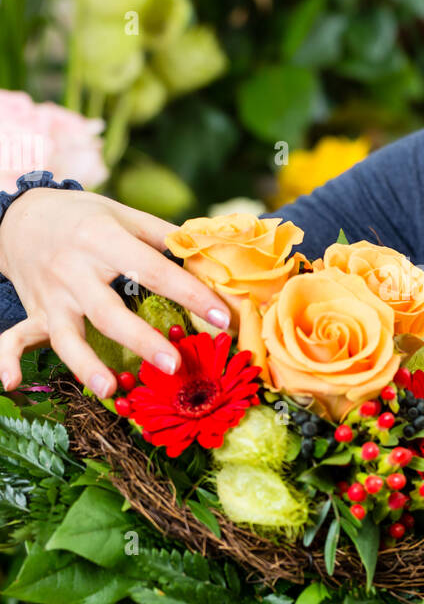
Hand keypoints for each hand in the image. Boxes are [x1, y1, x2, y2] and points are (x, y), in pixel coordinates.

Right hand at [0, 187, 232, 397]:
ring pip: (67, 335)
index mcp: (102, 239)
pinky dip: (7, 360)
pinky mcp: (35, 312)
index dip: (190, 294)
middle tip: (174, 364)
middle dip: (141, 339)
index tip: (221, 317)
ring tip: (111, 389)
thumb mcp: (123, 215)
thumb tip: (208, 253)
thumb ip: (164, 236)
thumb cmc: (85, 218)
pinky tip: (10, 383)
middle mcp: (74, 269)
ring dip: (86, 364)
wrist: (23, 216)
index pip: (153, 269)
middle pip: (109, 311)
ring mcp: (52, 295)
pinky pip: (15, 338)